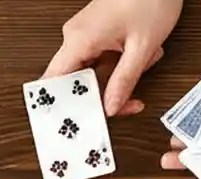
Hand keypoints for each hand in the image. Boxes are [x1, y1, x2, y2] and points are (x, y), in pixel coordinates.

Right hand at [45, 0, 181, 116]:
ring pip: (94, 72)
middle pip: (76, 82)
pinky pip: (103, 59)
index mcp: (79, 39)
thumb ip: (124, 81)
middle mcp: (76, 36)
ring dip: (121, 74)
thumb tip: (110, 108)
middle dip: (107, 92)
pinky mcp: (97, 33)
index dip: (62, 105)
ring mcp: (85, 34)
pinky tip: (143, 51)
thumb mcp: (141, 48)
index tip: (76, 124)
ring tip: (146, 56)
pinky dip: (124, 63)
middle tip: (132, 102)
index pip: (54, 81)